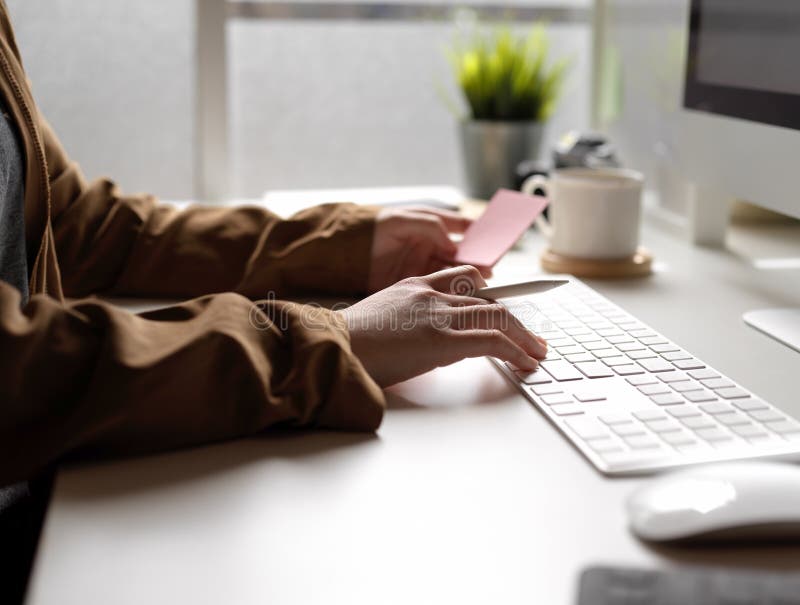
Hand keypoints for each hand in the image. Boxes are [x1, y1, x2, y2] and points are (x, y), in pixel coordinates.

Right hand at [339, 266, 546, 386]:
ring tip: (538, 353)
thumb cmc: (347, 341)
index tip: (506, 307)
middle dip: (516, 321)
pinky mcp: (442, 339)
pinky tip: (525, 363)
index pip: (465, 280)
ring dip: (524, 337)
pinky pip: (491, 340)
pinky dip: (515, 351)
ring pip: (497, 317)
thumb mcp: (380, 318)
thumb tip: (424, 342)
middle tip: (533, 338)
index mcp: (415, 285)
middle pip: (489, 301)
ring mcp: (438, 314)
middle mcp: (431, 293)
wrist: (329, 346)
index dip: (491, 295)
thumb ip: (407, 321)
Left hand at [367, 207, 488, 292]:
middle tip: (493, 267)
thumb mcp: (403, 220)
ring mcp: (424, 267)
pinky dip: (453, 293)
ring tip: (484, 283)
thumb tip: (454, 244)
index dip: (480, 232)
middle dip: (478, 260)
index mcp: (431, 227)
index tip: (497, 237)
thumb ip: (430, 227)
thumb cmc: (373, 228)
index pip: (462, 228)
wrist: (345, 252)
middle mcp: (431, 247)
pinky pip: (440, 290)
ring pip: (454, 274)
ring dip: (469, 279)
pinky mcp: (416, 285)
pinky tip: (463, 296)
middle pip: (462, 255)